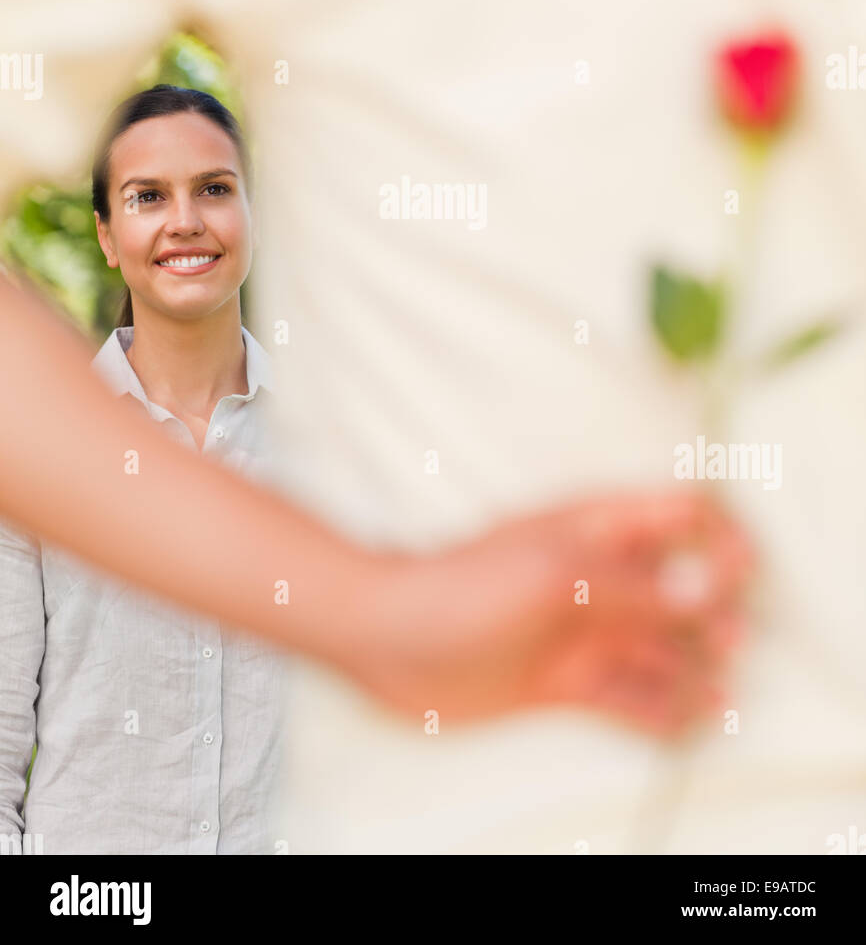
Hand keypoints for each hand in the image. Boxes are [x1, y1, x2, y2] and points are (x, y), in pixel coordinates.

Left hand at [341, 490, 755, 738]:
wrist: (389, 640)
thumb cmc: (468, 586)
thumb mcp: (558, 576)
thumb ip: (635, 586)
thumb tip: (710, 589)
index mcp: (597, 529)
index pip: (678, 513)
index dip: (717, 534)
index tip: (742, 566)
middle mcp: (599, 578)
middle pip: (681, 586)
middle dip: (713, 609)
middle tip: (727, 639)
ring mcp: (583, 631)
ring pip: (661, 647)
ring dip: (695, 664)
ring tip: (719, 689)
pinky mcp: (566, 682)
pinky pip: (630, 697)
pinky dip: (664, 709)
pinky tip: (689, 719)